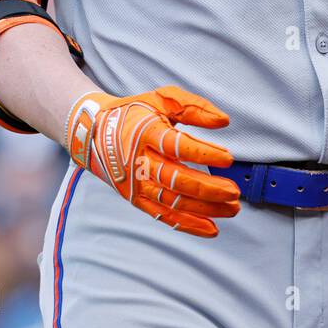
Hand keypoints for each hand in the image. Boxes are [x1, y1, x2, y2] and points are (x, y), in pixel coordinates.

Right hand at [66, 85, 240, 237]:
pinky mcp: (135, 199)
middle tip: (235, 192)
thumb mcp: (161, 99)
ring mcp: (136, 183)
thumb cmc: (135, 112)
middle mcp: (139, 161)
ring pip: (172, 201)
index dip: (203, 154)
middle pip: (176, 179)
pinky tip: (211, 228)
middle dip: (208, 189)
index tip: (228, 158)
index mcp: (145, 132)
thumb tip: (225, 121)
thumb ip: (194, 107)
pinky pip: (163, 215)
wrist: (93, 132)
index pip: (176, 146)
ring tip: (232, 208)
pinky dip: (187, 224)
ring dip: (204, 209)